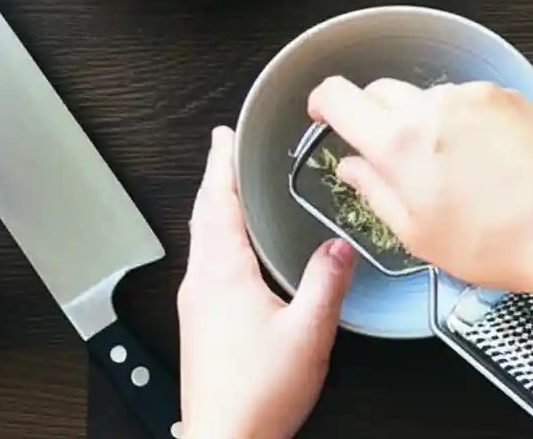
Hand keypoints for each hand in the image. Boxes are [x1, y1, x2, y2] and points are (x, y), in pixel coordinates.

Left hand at [178, 127, 355, 438]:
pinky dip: (216, 240)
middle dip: (215, 180)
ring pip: (201, 241)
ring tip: (229, 192)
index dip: (221, 165)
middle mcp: (200, 284)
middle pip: (203, 216)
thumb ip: (326, 283)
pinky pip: (204, 266)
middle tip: (224, 151)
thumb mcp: (308, 333)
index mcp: (222, 274)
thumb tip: (338, 247)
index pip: (217, 202)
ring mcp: (194, 305)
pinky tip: (232, 253)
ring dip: (214, 209)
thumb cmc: (257, 394)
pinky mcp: (197, 326)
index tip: (223, 136)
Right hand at [306, 77, 532, 300]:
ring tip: (447, 167)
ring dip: (421, 120)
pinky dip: (460, 121)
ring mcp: (473, 97)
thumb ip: (374, 191)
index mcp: (398, 142)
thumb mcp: (417, 233)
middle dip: (372, 116)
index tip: (323, 114)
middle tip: (387, 154)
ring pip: (426, 96)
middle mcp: (431, 107)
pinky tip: (481, 159)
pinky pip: (466, 100)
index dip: (323, 102)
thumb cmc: (493, 243)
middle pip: (380, 91)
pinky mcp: (507, 97)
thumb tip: (352, 167)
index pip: (340, 97)